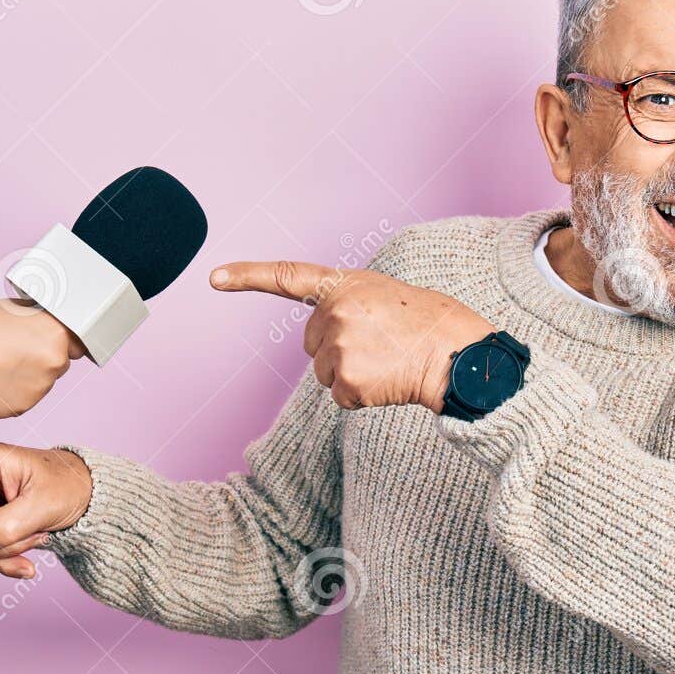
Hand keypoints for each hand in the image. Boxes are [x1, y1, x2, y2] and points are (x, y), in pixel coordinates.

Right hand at [0, 301, 85, 418]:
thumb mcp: (14, 310)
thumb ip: (40, 322)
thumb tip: (52, 326)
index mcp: (56, 334)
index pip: (77, 343)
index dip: (61, 342)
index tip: (48, 342)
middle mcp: (55, 362)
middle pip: (60, 364)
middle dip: (43, 360)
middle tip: (13, 351)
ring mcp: (41, 388)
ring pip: (41, 383)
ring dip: (27, 377)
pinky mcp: (23, 407)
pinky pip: (23, 399)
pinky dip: (11, 392)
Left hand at [210, 262, 492, 412]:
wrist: (460, 354)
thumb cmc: (430, 325)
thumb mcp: (384, 296)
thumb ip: (348, 305)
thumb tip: (324, 341)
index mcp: (344, 284)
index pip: (287, 277)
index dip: (247, 277)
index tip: (214, 278)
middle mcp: (335, 312)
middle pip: (312, 345)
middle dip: (339, 348)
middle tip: (382, 344)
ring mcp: (339, 347)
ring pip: (325, 374)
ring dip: (353, 374)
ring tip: (389, 361)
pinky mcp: (346, 382)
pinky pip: (340, 396)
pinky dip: (362, 395)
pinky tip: (389, 380)